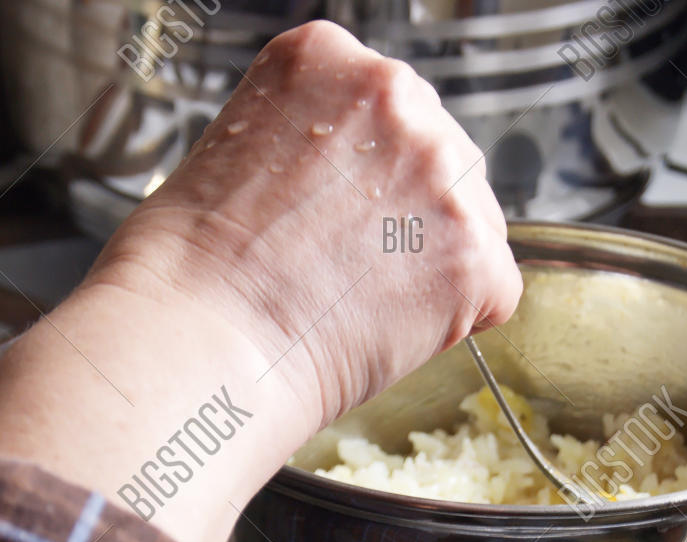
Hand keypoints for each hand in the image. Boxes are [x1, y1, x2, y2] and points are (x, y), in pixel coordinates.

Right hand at [88, 19, 522, 425]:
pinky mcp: (476, 248)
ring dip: (434, 262)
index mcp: (326, 57)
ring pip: (473, 219)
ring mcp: (443, 168)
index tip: (335, 214)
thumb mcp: (236, 151)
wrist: (204, 339)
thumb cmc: (192, 270)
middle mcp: (394, 93)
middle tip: (346, 268)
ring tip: (358, 300)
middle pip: (439, 156)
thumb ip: (314, 146)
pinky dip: (457, 318)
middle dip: (408, 214)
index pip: (386, 110)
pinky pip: (494, 287)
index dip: (364, 177)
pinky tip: (391, 326)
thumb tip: (354, 187)